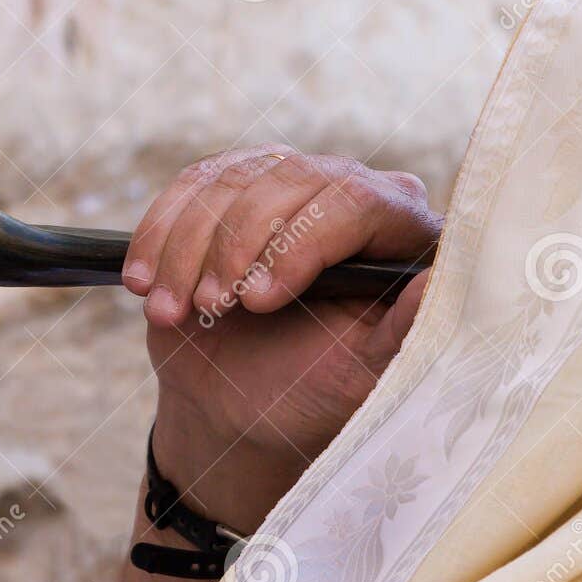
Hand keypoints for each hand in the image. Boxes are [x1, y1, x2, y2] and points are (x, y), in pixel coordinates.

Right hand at [122, 147, 438, 530]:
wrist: (242, 402)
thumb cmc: (315, 394)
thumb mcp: (365, 378)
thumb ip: (406, 331)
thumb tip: (439, 284)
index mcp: (402, 232)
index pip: (356, 202)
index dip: (302, 242)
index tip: (257, 301)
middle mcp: (352, 193)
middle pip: (291, 178)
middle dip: (239, 245)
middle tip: (210, 308)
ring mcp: (290, 183)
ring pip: (234, 180)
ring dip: (190, 247)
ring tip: (171, 312)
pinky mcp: (234, 187)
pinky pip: (191, 185)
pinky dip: (159, 232)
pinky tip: (142, 281)